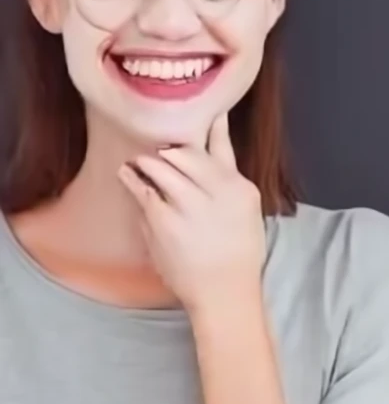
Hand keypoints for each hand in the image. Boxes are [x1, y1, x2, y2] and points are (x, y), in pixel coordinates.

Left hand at [117, 114, 265, 313]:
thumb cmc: (236, 258)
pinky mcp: (164, 219)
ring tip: (139, 164)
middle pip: (186, 151)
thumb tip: (205, 159)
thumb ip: (226, 187)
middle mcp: (219, 190)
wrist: (225, 292)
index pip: (223, 147)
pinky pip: (142, 188)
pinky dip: (132, 179)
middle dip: (169, 150)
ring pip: (162, 164)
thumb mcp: (246, 216)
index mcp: (241, 188)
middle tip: (158, 154)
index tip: (208, 110)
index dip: (213, 125)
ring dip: (148, 162)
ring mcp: (191, 204)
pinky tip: (127, 176)